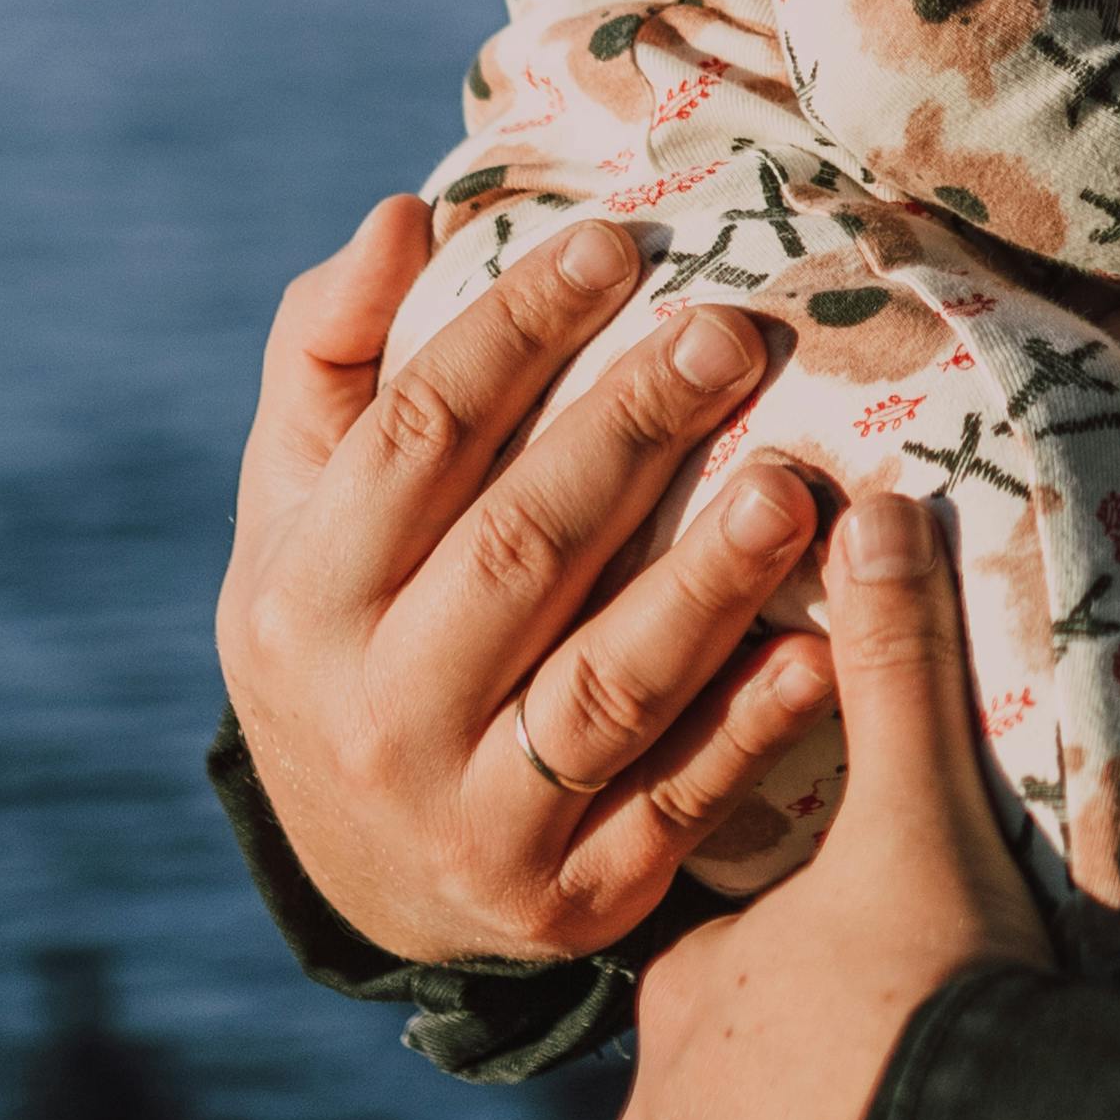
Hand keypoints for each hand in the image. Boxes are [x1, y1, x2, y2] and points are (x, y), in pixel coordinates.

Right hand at [214, 201, 842, 968]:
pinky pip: (670, 806)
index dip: (515, 333)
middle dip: (629, 434)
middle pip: (517, 552)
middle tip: (732, 336)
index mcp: (302, 599)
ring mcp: (471, 820)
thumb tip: (402, 218)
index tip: (617, 244)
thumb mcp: (296, 503)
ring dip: (704, 586)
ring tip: (792, 486)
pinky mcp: (563, 901)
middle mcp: (376, 716)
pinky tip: (823, 651)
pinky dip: (747, 731)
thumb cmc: (349, 625)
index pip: (415, 439)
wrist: (362, 868)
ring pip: (603, 690)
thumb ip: (331, 354)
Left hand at [614, 486, 1047, 1119]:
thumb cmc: (946, 1019)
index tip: (895, 994)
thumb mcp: (928, 834)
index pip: (733, 983)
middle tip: (915, 1101)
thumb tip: (877, 504)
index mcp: (694, 1005)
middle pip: (723, 1114)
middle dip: (797, 1110)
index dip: (813, 983)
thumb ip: (899, 674)